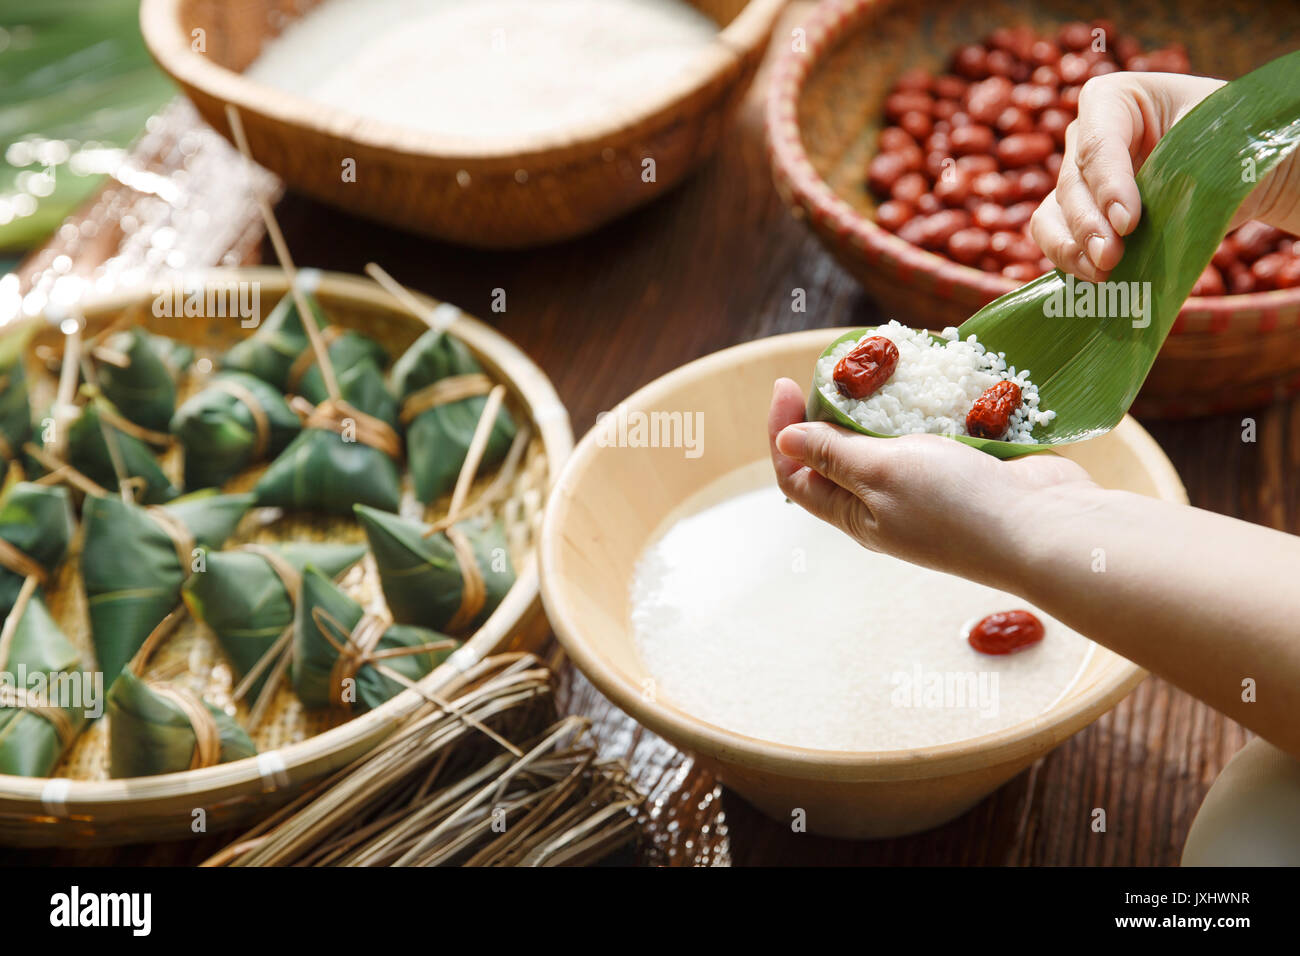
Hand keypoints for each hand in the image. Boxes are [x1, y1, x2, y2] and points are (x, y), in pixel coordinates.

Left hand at [768, 377, 1098, 589]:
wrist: (1047, 526)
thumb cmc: (956, 504)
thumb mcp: (881, 473)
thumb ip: (834, 454)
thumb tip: (784, 441)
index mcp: (857, 514)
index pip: (798, 475)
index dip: (783, 431)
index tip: (788, 383)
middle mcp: (889, 503)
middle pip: (843, 452)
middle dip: (836, 407)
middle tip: (844, 364)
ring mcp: (931, 486)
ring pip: (893, 437)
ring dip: (886, 402)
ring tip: (885, 363)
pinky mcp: (969, 467)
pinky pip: (937, 432)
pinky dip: (930, 405)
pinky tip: (932, 377)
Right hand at [1030, 72, 1226, 280]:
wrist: (1239, 165)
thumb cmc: (1232, 139)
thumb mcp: (1215, 142)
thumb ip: (1179, 173)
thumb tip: (1142, 225)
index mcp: (1114, 99)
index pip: (1097, 143)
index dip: (1107, 185)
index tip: (1127, 223)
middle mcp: (1085, 136)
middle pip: (1071, 183)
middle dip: (1088, 225)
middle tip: (1110, 258)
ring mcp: (1078, 177)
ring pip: (1051, 214)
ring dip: (1071, 248)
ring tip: (1102, 274)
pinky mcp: (1078, 215)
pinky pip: (1056, 238)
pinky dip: (1070, 260)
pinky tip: (1098, 278)